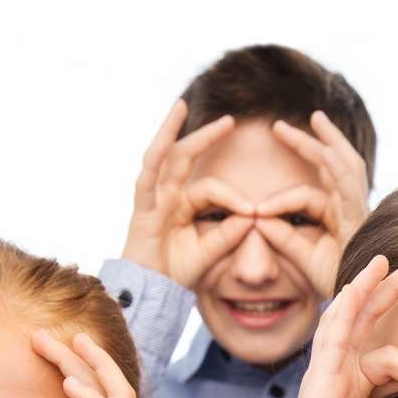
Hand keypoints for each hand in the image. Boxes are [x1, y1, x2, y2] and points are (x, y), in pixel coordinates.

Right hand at [122, 100, 255, 288]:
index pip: (212, 190)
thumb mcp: (210, 252)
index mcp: (184, 206)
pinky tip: (164, 133)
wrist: (150, 292)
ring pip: (162, 156)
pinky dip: (156, 152)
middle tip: (230, 120)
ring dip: (172, 129)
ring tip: (182, 104)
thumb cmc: (176, 274)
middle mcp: (167, 196)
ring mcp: (152, 198)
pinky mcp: (142, 206)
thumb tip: (253, 215)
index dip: (234, 198)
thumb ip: (229, 234)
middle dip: (206, 136)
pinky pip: (147, 175)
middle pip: (186, 156)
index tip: (255, 212)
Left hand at [253, 111, 370, 295]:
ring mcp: (362, 211)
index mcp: (340, 218)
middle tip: (282, 125)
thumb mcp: (303, 259)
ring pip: (349, 166)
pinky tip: (327, 149)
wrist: (361, 304)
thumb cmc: (337, 285)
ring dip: (330, 140)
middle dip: (314, 142)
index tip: (254, 210)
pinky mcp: (363, 217)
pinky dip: (339, 165)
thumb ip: (283, 238)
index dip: (280, 201)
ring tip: (314, 118)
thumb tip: (257, 217)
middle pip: (336, 165)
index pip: (309, 196)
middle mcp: (354, 210)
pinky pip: (352, 186)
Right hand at [277, 255, 397, 397]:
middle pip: (365, 319)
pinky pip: (332, 338)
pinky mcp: (318, 382)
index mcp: (354, 384)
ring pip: (347, 319)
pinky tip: (357, 290)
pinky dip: (344, 311)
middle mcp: (338, 372)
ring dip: (366, 288)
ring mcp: (325, 373)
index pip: (390, 354)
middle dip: (390, 290)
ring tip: (385, 262)